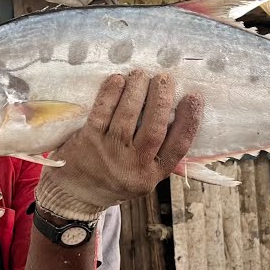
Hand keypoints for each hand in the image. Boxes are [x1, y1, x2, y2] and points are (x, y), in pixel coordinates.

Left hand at [35, 71, 201, 220]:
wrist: (76, 195)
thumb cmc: (114, 178)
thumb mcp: (143, 175)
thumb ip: (160, 152)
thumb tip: (177, 111)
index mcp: (153, 174)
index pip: (179, 146)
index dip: (189, 119)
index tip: (193, 96)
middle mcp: (134, 166)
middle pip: (154, 128)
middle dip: (162, 99)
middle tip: (164, 78)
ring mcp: (110, 152)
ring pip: (128, 116)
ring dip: (137, 90)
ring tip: (141, 74)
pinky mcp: (88, 140)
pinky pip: (102, 111)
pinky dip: (111, 93)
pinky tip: (118, 80)